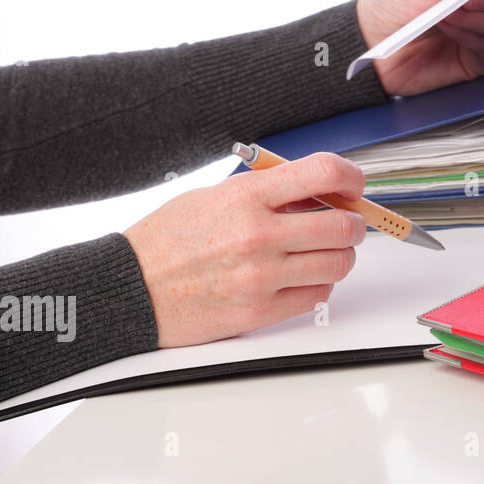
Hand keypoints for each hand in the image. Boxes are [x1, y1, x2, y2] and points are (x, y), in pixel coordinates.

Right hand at [125, 153, 367, 347]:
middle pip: (343, 225)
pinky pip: (317, 296)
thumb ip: (268, 192)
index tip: (353, 185)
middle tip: (347, 224)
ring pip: (338, 263)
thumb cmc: (166, 242)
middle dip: (354, 223)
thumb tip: (318, 192)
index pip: (324, 172)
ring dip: (340, 256)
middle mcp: (258, 235)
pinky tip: (302, 277)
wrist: (129, 290)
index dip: (351, 177)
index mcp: (246, 197)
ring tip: (324, 252)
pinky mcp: (259, 311)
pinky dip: (319, 285)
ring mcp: (261, 276)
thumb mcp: (214, 196)